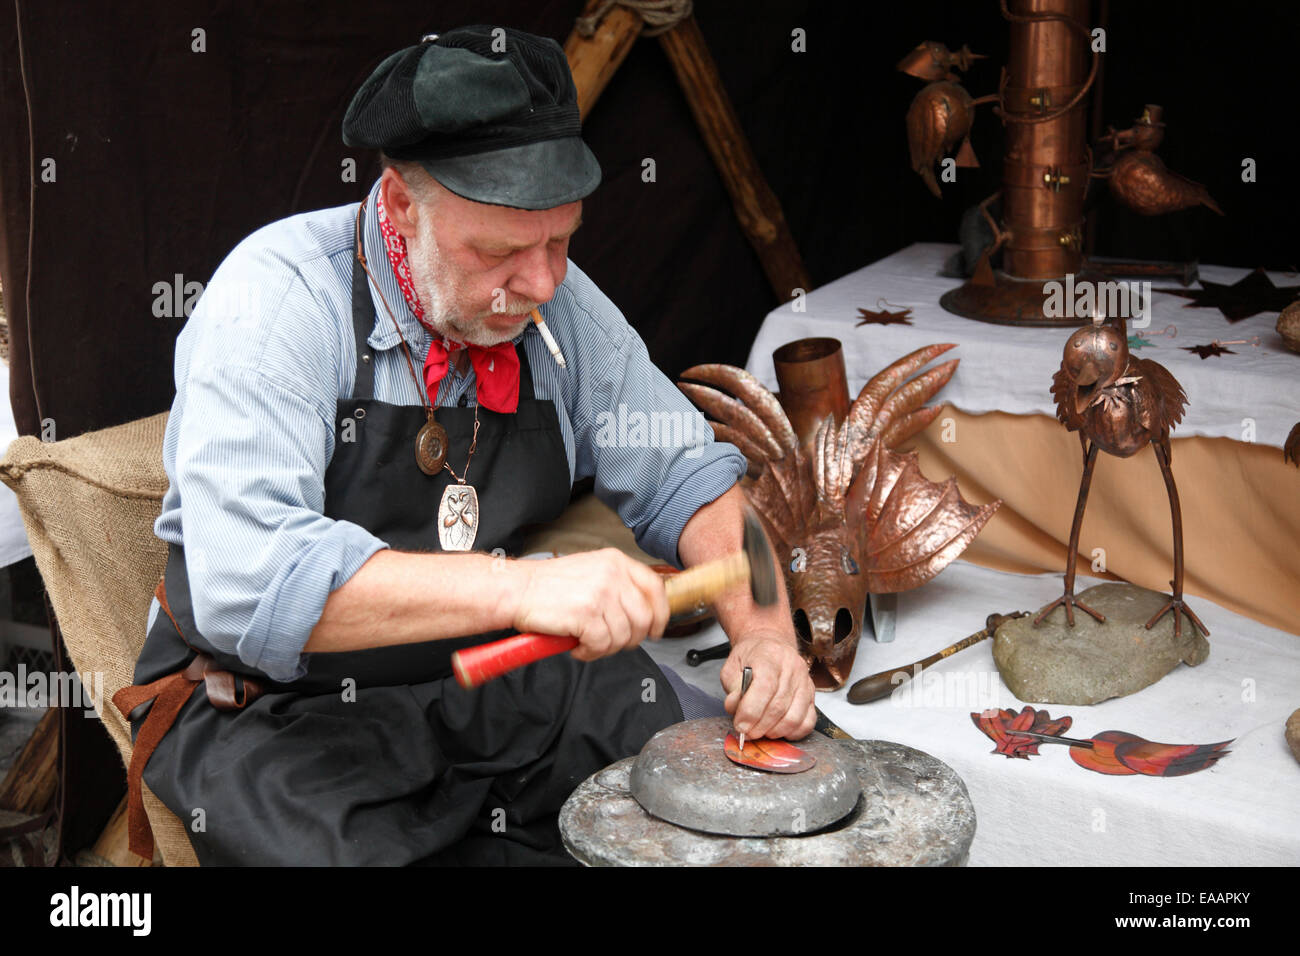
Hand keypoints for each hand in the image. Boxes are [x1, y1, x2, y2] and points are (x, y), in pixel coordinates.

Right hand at [511, 549, 669, 661]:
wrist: (516, 590)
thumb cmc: (548, 586)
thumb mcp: (591, 572)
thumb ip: (618, 586)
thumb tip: (642, 614)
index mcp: (616, 562)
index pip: (655, 588)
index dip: (660, 615)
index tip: (655, 630)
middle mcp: (612, 574)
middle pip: (644, 618)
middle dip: (629, 638)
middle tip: (609, 641)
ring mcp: (601, 593)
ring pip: (623, 636)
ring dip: (605, 648)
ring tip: (586, 642)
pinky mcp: (587, 614)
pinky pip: (602, 645)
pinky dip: (589, 653)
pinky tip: (576, 645)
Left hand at [721, 633, 815, 741]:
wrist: (771, 646)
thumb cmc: (751, 658)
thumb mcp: (732, 667)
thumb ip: (732, 688)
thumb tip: (736, 708)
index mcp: (769, 656)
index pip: (764, 687)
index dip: (751, 711)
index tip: (740, 726)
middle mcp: (791, 668)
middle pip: (778, 706)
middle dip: (759, 727)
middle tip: (747, 733)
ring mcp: (805, 682)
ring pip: (793, 718)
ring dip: (774, 732)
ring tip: (760, 731)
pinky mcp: (812, 695)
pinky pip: (808, 722)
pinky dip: (792, 733)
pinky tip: (778, 730)